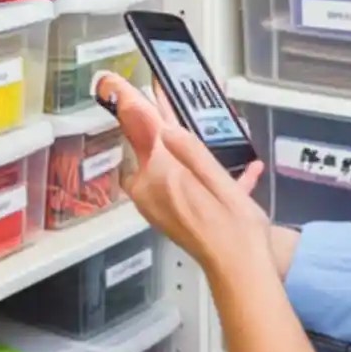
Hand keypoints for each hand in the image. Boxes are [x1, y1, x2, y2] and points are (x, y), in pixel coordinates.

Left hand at [94, 72, 272, 277]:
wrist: (239, 270)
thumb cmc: (235, 230)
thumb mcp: (219, 179)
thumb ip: (189, 148)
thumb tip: (163, 124)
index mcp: (164, 174)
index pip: (140, 126)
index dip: (127, 99)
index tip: (111, 80)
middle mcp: (152, 187)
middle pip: (149, 140)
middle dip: (158, 115)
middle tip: (162, 90)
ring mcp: (157, 201)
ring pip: (161, 158)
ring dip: (175, 140)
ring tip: (191, 119)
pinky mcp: (166, 211)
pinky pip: (174, 180)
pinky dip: (191, 170)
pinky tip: (224, 166)